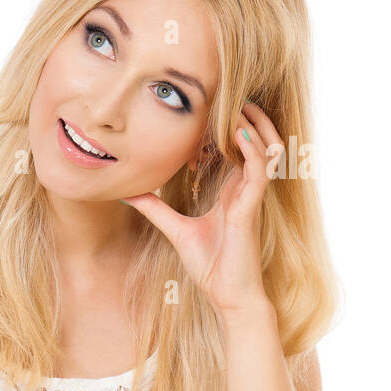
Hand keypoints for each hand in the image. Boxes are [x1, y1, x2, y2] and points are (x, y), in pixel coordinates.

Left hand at [119, 100, 277, 315]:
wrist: (228, 295)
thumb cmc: (210, 264)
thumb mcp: (175, 229)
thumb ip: (155, 208)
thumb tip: (127, 193)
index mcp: (231, 189)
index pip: (230, 148)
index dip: (217, 127)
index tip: (196, 114)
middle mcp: (244, 187)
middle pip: (252, 140)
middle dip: (242, 116)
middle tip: (223, 94)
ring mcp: (251, 196)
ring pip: (264, 148)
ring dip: (253, 125)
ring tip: (237, 104)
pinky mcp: (252, 208)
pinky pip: (260, 171)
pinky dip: (252, 150)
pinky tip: (238, 135)